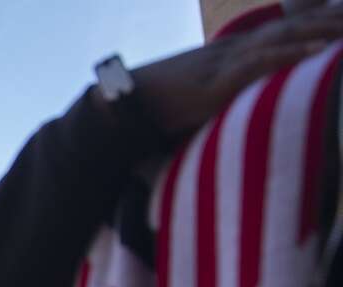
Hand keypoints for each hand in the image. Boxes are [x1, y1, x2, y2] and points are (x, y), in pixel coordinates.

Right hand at [131, 4, 342, 137]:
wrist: (119, 105)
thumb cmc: (151, 108)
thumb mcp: (194, 100)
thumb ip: (219, 99)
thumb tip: (236, 113)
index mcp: (226, 55)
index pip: (280, 31)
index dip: (314, 23)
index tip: (342, 20)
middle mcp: (229, 52)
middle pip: (290, 28)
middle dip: (329, 23)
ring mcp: (222, 64)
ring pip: (284, 38)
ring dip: (322, 33)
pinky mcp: (215, 83)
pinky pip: (260, 63)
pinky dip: (292, 55)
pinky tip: (320, 53)